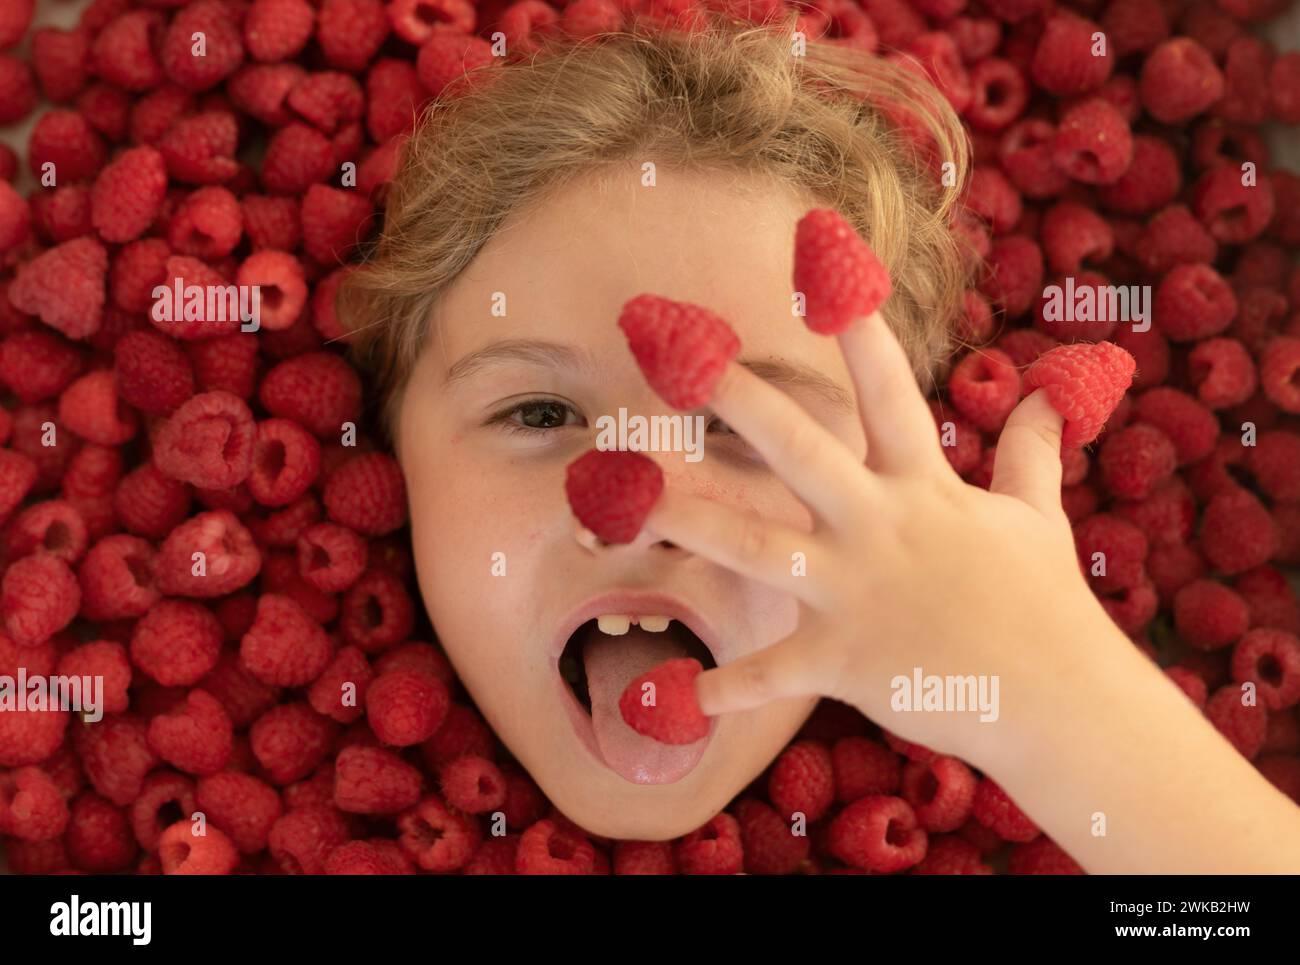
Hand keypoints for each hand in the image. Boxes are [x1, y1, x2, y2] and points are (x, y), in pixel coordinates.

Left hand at [643, 308, 1119, 767]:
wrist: (1061, 701)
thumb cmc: (1046, 604)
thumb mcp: (1039, 517)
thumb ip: (1031, 451)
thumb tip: (1049, 395)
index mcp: (923, 488)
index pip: (886, 390)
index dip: (854, 325)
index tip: (821, 257)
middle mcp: (879, 528)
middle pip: (798, 449)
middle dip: (738, 398)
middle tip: (680, 355)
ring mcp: (855, 594)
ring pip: (755, 549)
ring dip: (690, 522)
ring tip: (630, 501)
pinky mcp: (841, 661)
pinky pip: (768, 675)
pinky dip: (723, 689)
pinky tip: (673, 697)